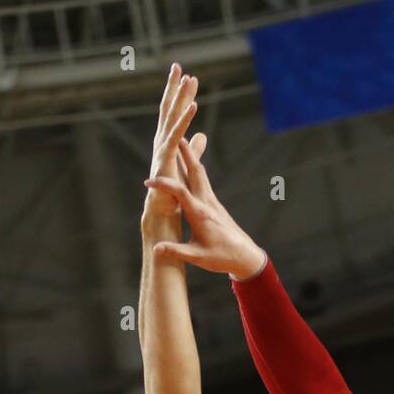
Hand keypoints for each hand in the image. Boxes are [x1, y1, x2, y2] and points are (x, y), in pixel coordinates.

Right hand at [143, 63, 198, 221]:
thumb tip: (201, 135)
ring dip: (179, 97)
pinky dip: (184, 120)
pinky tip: (193, 105)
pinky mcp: (166, 160)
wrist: (162, 213)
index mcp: (167, 142)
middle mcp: (162, 142)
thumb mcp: (186, 165)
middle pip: (168, 109)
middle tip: (178, 65)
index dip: (178, 94)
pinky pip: (176, 136)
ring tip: (187, 79)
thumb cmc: (173, 193)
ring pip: (171, 118)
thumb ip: (192, 148)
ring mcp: (162, 150)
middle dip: (174, 87)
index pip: (172, 113)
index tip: (185, 76)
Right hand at [143, 128, 265, 279]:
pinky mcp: (215, 203)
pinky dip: (194, 168)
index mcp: (200, 214)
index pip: (180, 193)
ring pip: (200, 173)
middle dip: (185, 154)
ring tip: (182, 140)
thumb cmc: (221, 258)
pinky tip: (190, 163)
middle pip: (195, 172)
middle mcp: (207, 203)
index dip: (164, 186)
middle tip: (176, 135)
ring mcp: (212, 201)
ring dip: (190, 157)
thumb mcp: (198, 257)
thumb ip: (176, 251)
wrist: (245, 256)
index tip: (148, 181)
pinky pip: (202, 181)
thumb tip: (155, 249)